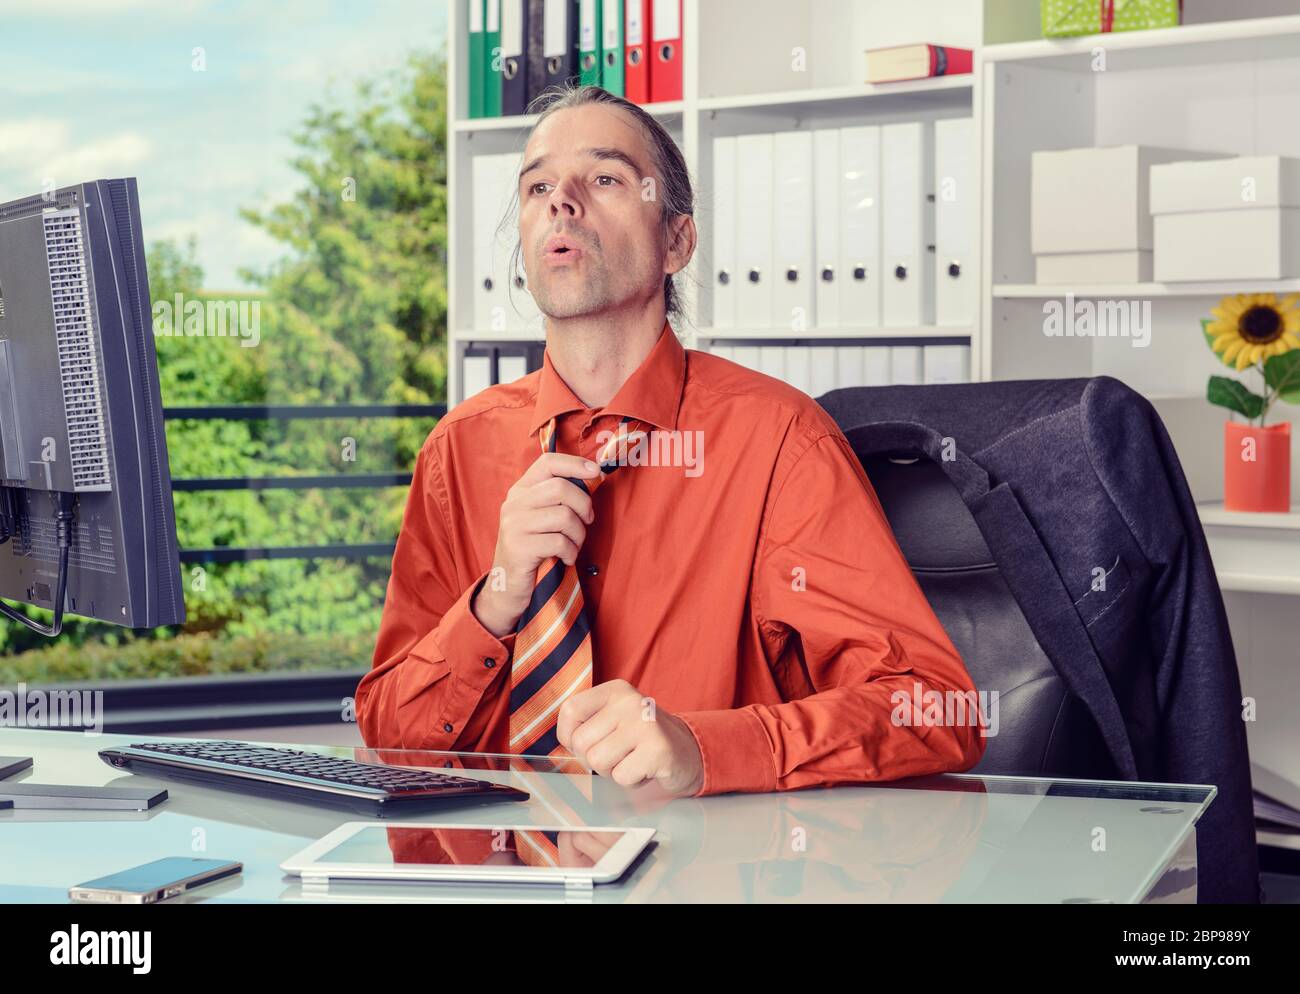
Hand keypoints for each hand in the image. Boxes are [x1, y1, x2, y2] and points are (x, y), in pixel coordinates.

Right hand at [473, 451, 602, 636]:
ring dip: (579, 534)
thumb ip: (559, 498)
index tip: (596, 472)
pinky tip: (566, 559)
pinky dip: (571, 552)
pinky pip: (560, 542)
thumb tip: (594, 476)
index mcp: (520, 491)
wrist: (507, 588)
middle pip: (561, 487)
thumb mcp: (541, 518)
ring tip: (574, 546)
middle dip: (584, 506)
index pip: (548, 462)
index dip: (576, 464)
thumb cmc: (534, 551)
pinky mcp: (519, 548)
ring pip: (564, 516)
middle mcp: (513, 503)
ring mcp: (513, 525)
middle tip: (587, 522)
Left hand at [557, 679, 703, 796]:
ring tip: (632, 759)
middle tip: (619, 753)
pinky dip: (631, 781)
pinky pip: (621, 777)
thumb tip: (565, 742)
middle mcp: (630, 701)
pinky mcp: (658, 750)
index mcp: (615, 690)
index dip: (569, 736)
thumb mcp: (613, 718)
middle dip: (594, 759)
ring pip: (598, 762)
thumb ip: (586, 723)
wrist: (687, 751)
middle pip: (581, 743)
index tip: (588, 742)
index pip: (570, 711)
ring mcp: (645, 724)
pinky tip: (646, 768)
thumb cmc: (640, 739)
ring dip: (612, 770)